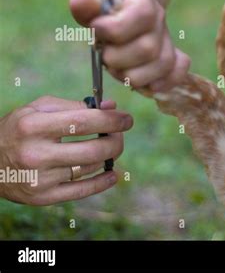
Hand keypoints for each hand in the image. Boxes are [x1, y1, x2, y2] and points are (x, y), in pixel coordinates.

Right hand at [0, 96, 132, 205]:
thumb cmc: (19, 129)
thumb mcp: (38, 108)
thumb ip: (75, 105)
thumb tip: (111, 107)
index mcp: (33, 127)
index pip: (84, 122)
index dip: (112, 120)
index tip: (127, 119)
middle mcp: (36, 154)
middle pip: (93, 150)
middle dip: (116, 140)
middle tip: (120, 134)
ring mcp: (40, 179)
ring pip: (90, 168)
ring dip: (108, 156)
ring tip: (108, 147)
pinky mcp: (44, 197)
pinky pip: (82, 191)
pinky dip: (102, 182)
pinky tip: (112, 173)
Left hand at [69, 0, 189, 91]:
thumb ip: (83, 2)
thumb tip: (83, 5)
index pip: (142, 14)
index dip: (115, 29)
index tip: (96, 30)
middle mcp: (158, 15)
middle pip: (149, 48)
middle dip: (118, 60)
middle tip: (104, 55)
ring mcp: (166, 36)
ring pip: (163, 64)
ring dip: (134, 76)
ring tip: (117, 69)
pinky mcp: (170, 53)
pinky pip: (178, 70)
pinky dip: (164, 82)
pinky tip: (146, 85)